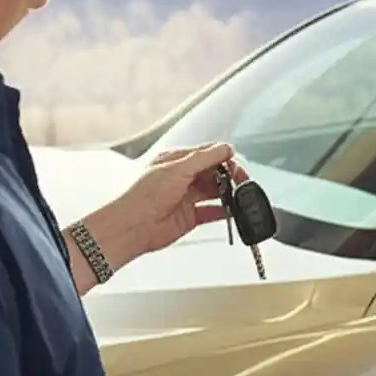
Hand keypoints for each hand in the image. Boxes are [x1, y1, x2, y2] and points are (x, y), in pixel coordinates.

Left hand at [121, 142, 247, 254]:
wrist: (133, 227)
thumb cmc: (145, 196)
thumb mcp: (178, 169)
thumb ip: (205, 158)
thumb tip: (226, 148)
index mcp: (176, 161)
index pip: (207, 154)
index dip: (224, 158)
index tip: (236, 164)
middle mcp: (182, 178)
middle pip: (214, 173)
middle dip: (229, 176)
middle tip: (241, 181)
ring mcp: (187, 197)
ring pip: (215, 191)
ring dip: (228, 193)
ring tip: (239, 195)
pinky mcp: (190, 216)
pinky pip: (213, 211)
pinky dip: (225, 211)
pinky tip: (233, 210)